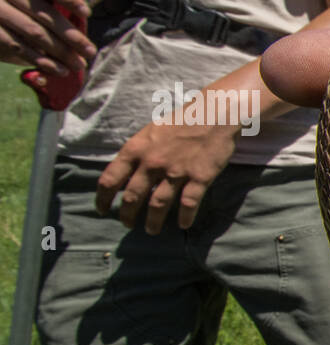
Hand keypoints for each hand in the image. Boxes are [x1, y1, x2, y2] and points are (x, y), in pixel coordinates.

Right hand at [0, 0, 96, 75]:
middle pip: (43, 13)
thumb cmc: (29, 6)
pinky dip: (41, 61)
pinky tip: (58, 70)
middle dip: (71, 35)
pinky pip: (18, 46)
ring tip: (78, 65)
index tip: (87, 13)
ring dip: (60, 52)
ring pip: (33, 32)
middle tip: (90, 52)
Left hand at [96, 118, 237, 233]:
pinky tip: (183, 225)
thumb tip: (127, 174)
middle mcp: (152, 163)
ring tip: (151, 230)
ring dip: (153, 221)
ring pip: (158, 204)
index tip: (102, 209)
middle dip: (126, 215)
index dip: (102, 198)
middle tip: (127, 224)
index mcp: (136, 150)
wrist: (213, 114)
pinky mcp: (199, 177)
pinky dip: (185, 217)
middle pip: (132, 196)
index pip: (110, 179)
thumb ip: (138, 153)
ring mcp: (176, 171)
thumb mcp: (150, 133)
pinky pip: (188, 204)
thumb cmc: (181, 122)